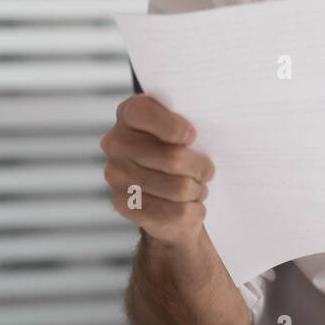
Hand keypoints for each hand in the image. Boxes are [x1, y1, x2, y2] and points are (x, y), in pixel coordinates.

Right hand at [101, 94, 215, 246]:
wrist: (165, 191)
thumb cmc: (179, 149)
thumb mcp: (182, 127)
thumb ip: (188, 120)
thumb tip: (203, 135)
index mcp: (129, 114)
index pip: (142, 113)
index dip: (172, 126)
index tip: (193, 136)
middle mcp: (116, 143)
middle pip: (172, 158)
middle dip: (200, 167)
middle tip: (207, 170)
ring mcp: (117, 175)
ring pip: (178, 188)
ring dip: (197, 190)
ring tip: (198, 188)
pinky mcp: (124, 205)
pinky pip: (174, 212)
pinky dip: (194, 210)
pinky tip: (192, 205)